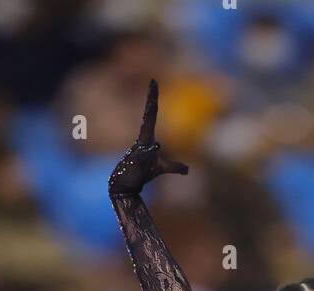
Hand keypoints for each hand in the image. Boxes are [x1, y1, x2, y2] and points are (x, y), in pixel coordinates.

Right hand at [108, 78, 188, 196]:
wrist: (126, 186)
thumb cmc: (142, 174)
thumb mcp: (161, 169)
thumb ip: (174, 167)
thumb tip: (187, 169)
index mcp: (147, 137)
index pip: (151, 115)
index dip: (153, 98)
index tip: (154, 81)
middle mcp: (142, 140)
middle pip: (149, 117)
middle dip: (151, 100)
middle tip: (153, 82)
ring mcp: (138, 150)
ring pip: (149, 137)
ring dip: (155, 128)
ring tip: (159, 125)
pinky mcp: (134, 163)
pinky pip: (144, 155)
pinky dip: (150, 153)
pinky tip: (156, 147)